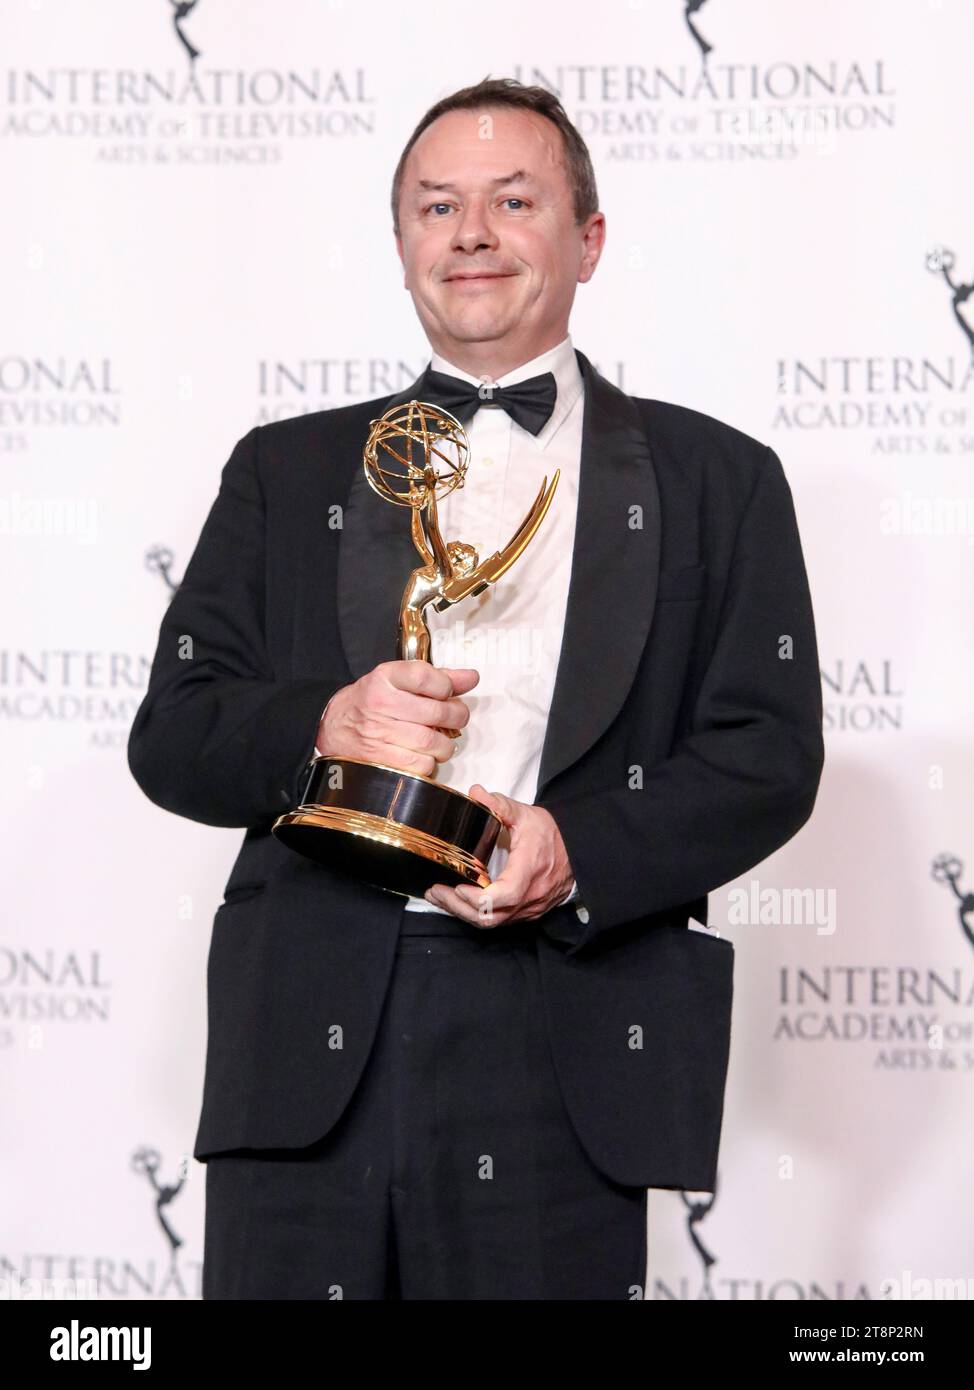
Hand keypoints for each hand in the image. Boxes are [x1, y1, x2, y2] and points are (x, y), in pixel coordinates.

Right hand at [317, 661, 478, 776]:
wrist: (333, 727)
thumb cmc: (369, 703)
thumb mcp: (398, 680)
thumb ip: (437, 678)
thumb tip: (470, 678)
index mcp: (385, 678)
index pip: (426, 677)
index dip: (447, 685)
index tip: (448, 691)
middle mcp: (380, 705)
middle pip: (437, 712)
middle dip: (456, 716)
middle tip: (455, 717)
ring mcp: (379, 734)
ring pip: (433, 743)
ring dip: (445, 744)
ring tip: (438, 738)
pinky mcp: (381, 762)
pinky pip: (422, 766)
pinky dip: (429, 762)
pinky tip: (422, 754)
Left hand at [425, 784, 573, 925]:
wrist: (579, 853)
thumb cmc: (552, 835)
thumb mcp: (527, 815)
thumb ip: (500, 805)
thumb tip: (475, 793)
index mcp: (529, 870)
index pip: (506, 894)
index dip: (478, 897)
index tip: (457, 885)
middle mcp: (530, 895)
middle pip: (490, 917)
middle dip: (458, 907)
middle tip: (436, 890)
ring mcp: (528, 908)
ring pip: (492, 923)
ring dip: (463, 913)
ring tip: (439, 896)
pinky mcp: (526, 913)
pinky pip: (498, 921)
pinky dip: (475, 914)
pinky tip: (458, 902)